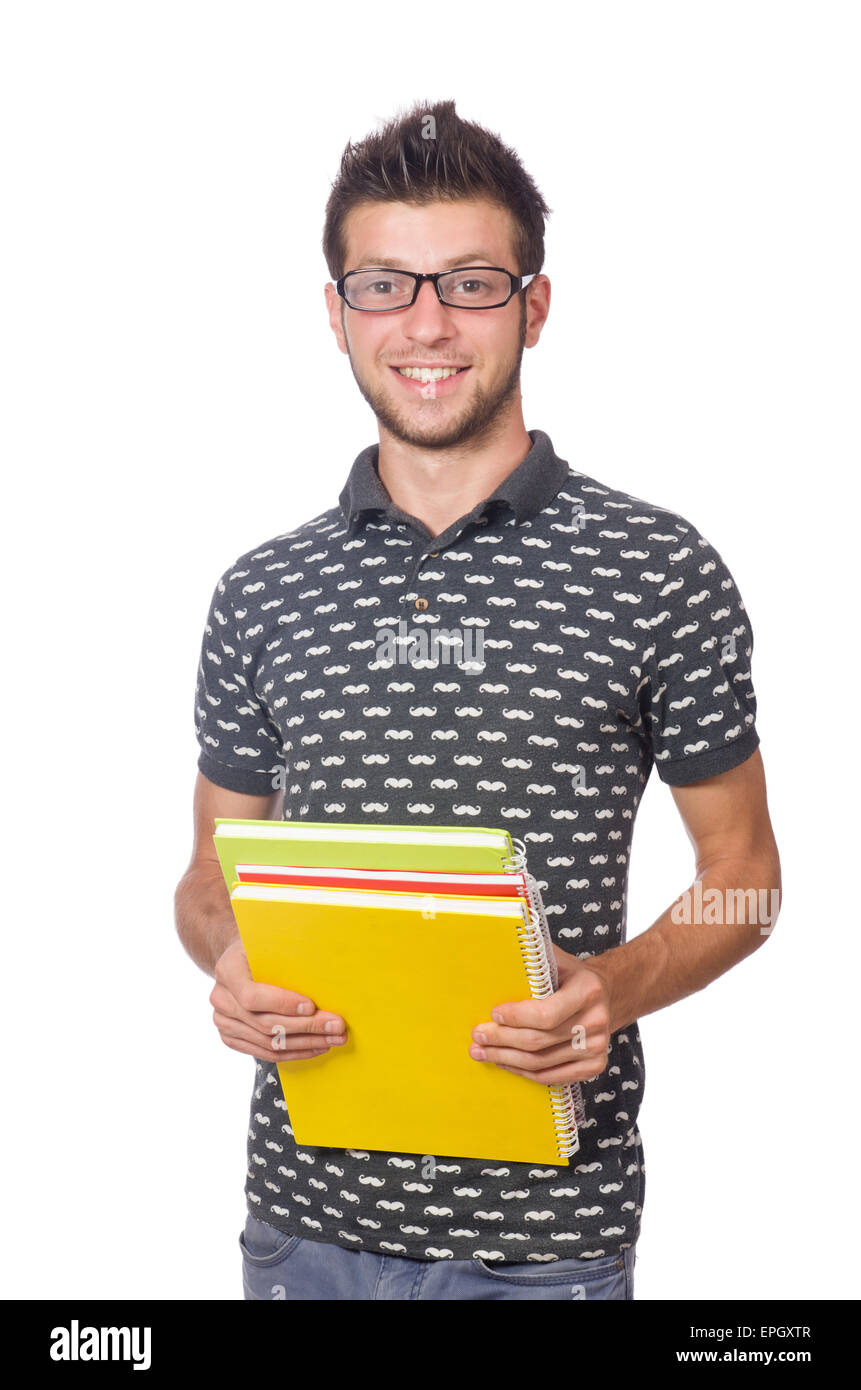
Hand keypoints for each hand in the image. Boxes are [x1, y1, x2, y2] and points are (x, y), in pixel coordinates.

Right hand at [210, 937, 346, 1062]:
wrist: (240, 961)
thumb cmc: (262, 949)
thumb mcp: (269, 941)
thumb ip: (287, 953)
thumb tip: (324, 967)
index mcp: (228, 970)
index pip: (252, 995)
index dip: (282, 1003)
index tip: (312, 1006)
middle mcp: (221, 999)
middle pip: (265, 1024)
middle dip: (306, 1027)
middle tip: (336, 1026)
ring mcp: (224, 1022)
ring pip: (268, 1043)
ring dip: (305, 1044)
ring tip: (333, 1038)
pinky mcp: (232, 1038)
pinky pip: (265, 1053)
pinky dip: (294, 1053)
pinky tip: (315, 1047)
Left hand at [468, 945, 610, 1084]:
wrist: (606, 995)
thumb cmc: (572, 976)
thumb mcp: (557, 959)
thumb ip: (532, 959)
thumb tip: (496, 953)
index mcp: (587, 991)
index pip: (545, 1014)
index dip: (515, 1018)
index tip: (493, 1014)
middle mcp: (596, 1021)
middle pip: (539, 1041)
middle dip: (502, 1040)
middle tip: (478, 1036)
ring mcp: (597, 1047)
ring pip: (541, 1062)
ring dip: (506, 1059)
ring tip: (483, 1052)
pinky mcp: (594, 1066)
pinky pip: (552, 1077)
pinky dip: (524, 1073)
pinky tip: (506, 1063)